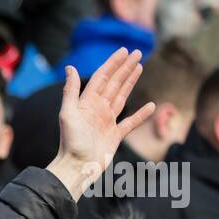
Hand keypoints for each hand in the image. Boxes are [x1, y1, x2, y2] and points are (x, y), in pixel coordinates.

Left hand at [46, 48, 155, 200]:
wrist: (77, 167)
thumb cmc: (71, 142)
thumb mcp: (67, 114)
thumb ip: (70, 91)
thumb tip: (70, 67)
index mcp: (87, 103)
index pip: (102, 77)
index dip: (113, 63)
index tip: (124, 51)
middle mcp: (97, 110)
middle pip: (114, 83)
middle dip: (125, 67)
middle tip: (137, 53)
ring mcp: (106, 122)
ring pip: (122, 97)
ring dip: (131, 82)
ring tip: (140, 67)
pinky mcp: (115, 136)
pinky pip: (131, 122)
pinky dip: (141, 114)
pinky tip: (151, 105)